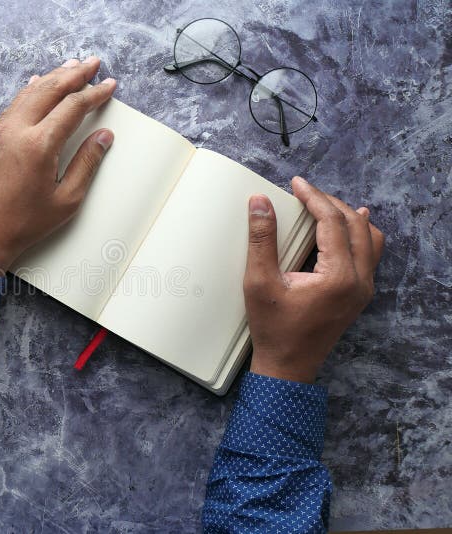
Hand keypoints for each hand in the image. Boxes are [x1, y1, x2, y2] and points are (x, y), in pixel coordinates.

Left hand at [0, 57, 116, 271]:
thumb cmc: (23, 224)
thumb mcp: (66, 199)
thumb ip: (87, 163)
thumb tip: (103, 137)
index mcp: (39, 144)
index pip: (72, 106)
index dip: (94, 93)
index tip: (109, 85)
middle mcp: (17, 131)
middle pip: (50, 90)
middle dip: (74, 74)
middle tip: (92, 63)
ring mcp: (1, 133)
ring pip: (30, 93)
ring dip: (52, 77)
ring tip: (70, 66)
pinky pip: (14, 105)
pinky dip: (30, 90)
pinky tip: (37, 84)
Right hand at [243, 176, 384, 382]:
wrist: (288, 366)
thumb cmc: (273, 330)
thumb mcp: (259, 282)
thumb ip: (261, 240)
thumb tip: (260, 204)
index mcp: (338, 276)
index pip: (332, 222)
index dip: (314, 197)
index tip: (297, 184)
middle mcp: (359, 281)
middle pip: (356, 225)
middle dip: (331, 203)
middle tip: (306, 192)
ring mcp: (363, 290)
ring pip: (370, 239)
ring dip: (349, 218)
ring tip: (325, 206)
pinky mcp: (359, 295)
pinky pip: (369, 255)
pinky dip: (358, 235)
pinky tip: (347, 228)